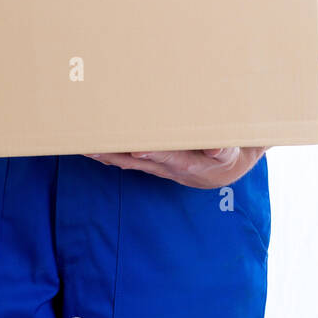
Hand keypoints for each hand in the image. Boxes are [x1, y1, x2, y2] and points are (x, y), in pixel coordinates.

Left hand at [84, 146, 267, 188]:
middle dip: (116, 154)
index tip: (137, 148)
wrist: (225, 170)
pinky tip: (94, 150)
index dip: (153, 154)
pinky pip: (129, 160)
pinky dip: (112, 155)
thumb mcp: (233, 152)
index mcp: (189, 164)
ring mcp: (159, 167)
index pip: (169, 158)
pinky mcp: (154, 163)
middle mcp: (169, 168)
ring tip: (84, 147)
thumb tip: (214, 147)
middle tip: (94, 147)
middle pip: (140, 161)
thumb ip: (224, 150)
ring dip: (107, 155)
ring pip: (130, 161)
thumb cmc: (229, 155)